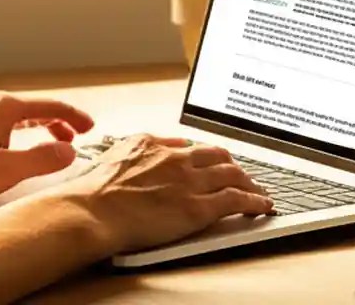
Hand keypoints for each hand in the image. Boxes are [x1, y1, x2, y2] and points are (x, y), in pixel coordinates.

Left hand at [0, 90, 94, 209]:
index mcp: (4, 108)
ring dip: (40, 129)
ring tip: (55, 144)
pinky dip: (22, 135)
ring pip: (18, 118)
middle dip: (59, 121)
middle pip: (35, 108)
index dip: (74, 117)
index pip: (50, 106)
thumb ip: (42, 159)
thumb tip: (69, 150)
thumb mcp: (5, 170)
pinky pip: (5, 126)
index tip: (92, 127)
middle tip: (78, 137)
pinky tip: (19, 151)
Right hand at [47, 133, 272, 256]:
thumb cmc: (92, 192)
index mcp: (151, 143)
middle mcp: (175, 157)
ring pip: (233, 174)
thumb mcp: (109, 158)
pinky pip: (236, 200)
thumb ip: (130, 154)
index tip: (207, 162)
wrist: (93, 210)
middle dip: (231, 164)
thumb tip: (139, 154)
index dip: (202, 156)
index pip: (187, 146)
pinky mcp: (199, 206)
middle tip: (238, 174)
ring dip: (249, 182)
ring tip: (256, 190)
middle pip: (216, 155)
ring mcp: (189, 181)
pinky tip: (261, 206)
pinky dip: (254, 201)